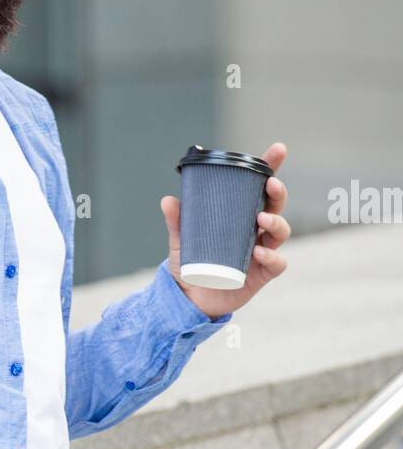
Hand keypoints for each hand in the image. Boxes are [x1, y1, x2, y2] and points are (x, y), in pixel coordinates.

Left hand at [160, 142, 290, 318]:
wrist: (189, 298)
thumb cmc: (190, 264)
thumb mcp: (181, 241)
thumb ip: (177, 222)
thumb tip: (168, 200)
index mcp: (240, 215)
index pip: (259, 188)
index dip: (271, 168)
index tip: (277, 150)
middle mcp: (255, 230)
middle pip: (275, 206)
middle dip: (278, 192)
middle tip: (270, 184)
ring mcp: (261, 250)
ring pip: (280, 231)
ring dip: (276, 222)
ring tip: (261, 218)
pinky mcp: (262, 274)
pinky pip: (276, 263)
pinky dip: (272, 256)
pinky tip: (260, 252)